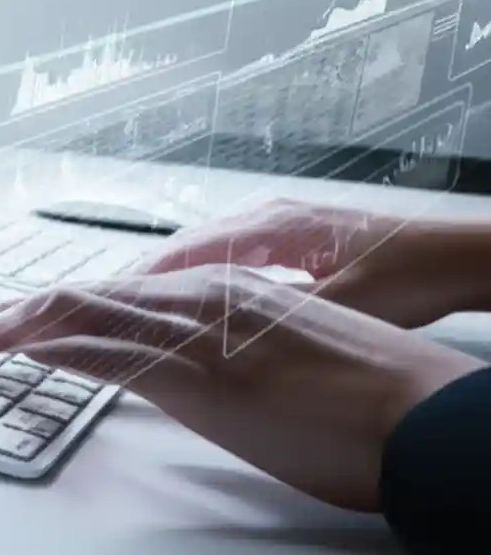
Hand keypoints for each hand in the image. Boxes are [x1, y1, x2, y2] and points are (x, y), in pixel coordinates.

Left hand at [0, 266, 484, 510]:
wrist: (418, 414)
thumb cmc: (367, 399)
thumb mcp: (284, 365)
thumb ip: (230, 360)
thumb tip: (200, 376)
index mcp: (221, 293)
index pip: (110, 294)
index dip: (47, 307)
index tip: (3, 321)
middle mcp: (198, 298)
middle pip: (75, 296)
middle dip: (4, 314)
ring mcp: (193, 331)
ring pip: (73, 314)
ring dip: (4, 329)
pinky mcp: (193, 374)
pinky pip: (101, 352)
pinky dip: (45, 349)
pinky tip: (9, 352)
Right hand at [136, 198, 477, 327]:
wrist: (459, 258)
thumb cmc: (405, 277)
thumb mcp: (334, 307)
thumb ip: (272, 318)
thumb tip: (214, 336)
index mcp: (268, 228)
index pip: (182, 252)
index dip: (137, 280)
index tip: (100, 303)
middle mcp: (268, 217)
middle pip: (186, 248)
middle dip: (144, 280)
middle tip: (103, 310)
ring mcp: (283, 225)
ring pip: (209, 252)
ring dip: (173, 280)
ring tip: (137, 309)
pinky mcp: (299, 239)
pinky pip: (234, 256)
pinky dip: (205, 278)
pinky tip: (199, 301)